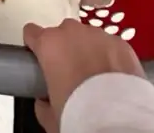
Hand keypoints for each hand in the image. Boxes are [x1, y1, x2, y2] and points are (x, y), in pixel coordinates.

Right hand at [24, 20, 144, 132]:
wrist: (118, 120)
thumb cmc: (80, 113)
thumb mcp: (49, 115)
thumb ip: (42, 101)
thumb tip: (44, 101)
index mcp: (49, 45)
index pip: (32, 32)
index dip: (35, 45)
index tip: (40, 57)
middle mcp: (72, 33)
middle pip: (63, 33)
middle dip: (65, 49)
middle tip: (71, 74)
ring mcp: (98, 35)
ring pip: (88, 37)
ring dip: (88, 51)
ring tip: (95, 78)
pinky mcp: (121, 43)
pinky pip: (110, 46)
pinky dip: (110, 57)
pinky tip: (112, 78)